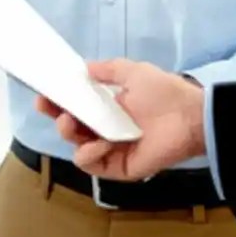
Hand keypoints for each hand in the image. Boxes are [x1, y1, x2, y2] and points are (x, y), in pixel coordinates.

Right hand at [35, 58, 205, 180]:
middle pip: (72, 130)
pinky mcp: (119, 168)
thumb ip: (108, 70)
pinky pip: (94, 166)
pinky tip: (100, 143)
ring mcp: (112, 150)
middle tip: (59, 112)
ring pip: (78, 149)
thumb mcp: (133, 72)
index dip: (57, 103)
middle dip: (59, 120)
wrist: (190, 116)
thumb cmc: (164, 92)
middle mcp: (106, 130)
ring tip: (73, 125)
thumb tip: (84, 67)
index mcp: (108, 108)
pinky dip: (89, 155)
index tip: (45, 96)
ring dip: (71, 137)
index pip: (76, 108)